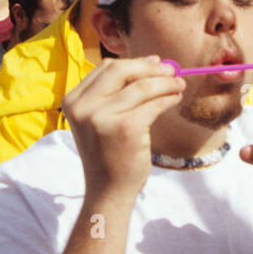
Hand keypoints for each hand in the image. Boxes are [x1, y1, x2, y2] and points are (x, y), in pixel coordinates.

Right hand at [60, 56, 185, 202]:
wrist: (108, 191)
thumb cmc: (109, 153)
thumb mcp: (99, 119)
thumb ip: (114, 93)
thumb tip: (154, 62)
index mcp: (73, 101)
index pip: (105, 68)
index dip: (134, 62)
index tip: (155, 62)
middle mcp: (83, 107)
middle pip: (121, 70)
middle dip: (151, 68)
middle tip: (172, 70)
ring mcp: (102, 118)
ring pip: (142, 86)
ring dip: (166, 83)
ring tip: (179, 85)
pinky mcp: (125, 128)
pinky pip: (154, 103)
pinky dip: (169, 97)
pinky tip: (176, 99)